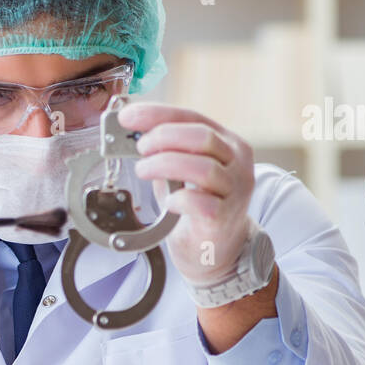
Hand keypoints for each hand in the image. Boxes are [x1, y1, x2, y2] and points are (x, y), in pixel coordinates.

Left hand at [123, 103, 256, 286]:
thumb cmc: (196, 206)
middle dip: (163, 138)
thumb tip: (131, 134)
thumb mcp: (181, 171)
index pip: (192, 117)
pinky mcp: (225, 217)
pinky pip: (202, 202)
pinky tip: (168, 202)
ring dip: (165, 165)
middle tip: (140, 148)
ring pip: (202, 167)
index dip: (157, 114)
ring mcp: (235, 190)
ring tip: (143, 170)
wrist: (216, 250)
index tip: (127, 117)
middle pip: (201, 137)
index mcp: (226, 142)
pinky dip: (179, 198)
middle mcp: (237, 162)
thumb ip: (164, 151)